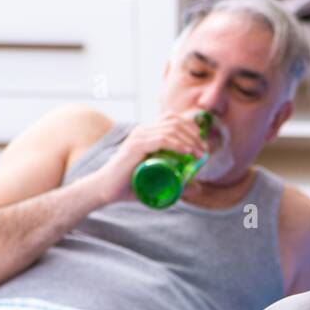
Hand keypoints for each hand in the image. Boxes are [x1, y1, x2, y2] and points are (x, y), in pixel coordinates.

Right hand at [87, 112, 211, 204]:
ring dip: (190, 140)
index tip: (202, 145)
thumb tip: (199, 188)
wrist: (105, 191)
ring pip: (171, 129)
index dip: (191, 128)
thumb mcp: (158, 182)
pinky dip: (177, 144)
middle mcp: (143, 131)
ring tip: (200, 154)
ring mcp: (138, 137)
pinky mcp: (135, 146)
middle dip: (194, 135)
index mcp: (147, 133)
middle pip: (175, 122)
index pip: (173, 119)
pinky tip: (187, 152)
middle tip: (204, 152)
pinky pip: (161, 139)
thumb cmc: (129, 186)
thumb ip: (177, 183)